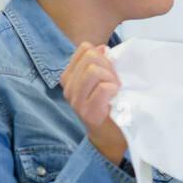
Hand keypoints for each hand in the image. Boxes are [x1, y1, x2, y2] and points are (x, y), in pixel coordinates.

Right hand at [62, 43, 125, 164]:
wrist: (111, 134)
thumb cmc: (109, 103)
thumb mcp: (102, 78)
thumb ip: (100, 63)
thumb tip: (102, 48)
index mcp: (69, 76)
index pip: (84, 49)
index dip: (103, 56)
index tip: (109, 71)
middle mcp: (68, 87)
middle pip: (91, 57)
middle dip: (108, 67)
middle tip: (114, 83)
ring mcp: (75, 100)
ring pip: (94, 71)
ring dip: (111, 79)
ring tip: (114, 90)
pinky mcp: (87, 111)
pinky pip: (103, 88)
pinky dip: (113, 89)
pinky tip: (114, 98)